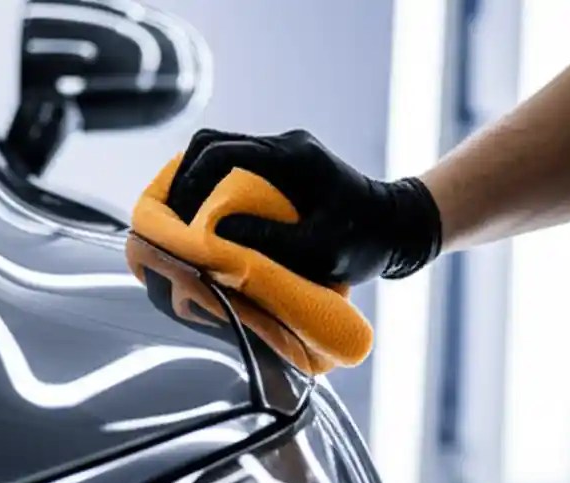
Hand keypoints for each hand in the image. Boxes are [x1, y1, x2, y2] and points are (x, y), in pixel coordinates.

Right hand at [166, 129, 442, 284]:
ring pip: (218, 153)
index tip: (174, 221)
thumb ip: (265, 242)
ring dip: (195, 185)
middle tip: (168, 222)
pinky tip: (205, 222)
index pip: (218, 152)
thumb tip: (211, 239)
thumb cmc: (365, 242)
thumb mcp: (318, 250)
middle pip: (210, 144)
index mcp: (290, 156)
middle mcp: (282, 145)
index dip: (187, 185)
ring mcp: (281, 153)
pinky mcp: (281, 168)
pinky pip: (234, 168)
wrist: (400, 227)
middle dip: (182, 181)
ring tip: (181, 224)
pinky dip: (212, 191)